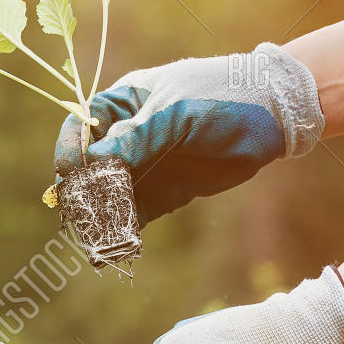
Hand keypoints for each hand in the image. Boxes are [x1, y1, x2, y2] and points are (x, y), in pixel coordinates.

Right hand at [53, 43, 322, 222]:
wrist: (272, 115)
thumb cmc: (220, 96)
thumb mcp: (175, 112)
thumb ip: (135, 138)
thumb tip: (92, 163)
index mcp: (124, 104)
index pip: (81, 128)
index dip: (71, 150)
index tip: (70, 174)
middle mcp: (128, 137)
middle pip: (91, 167)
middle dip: (83, 192)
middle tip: (81, 216)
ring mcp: (147, 166)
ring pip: (110, 196)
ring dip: (101, 217)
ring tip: (96, 239)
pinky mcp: (165, 193)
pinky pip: (136, 215)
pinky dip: (125, 231)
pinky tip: (117, 246)